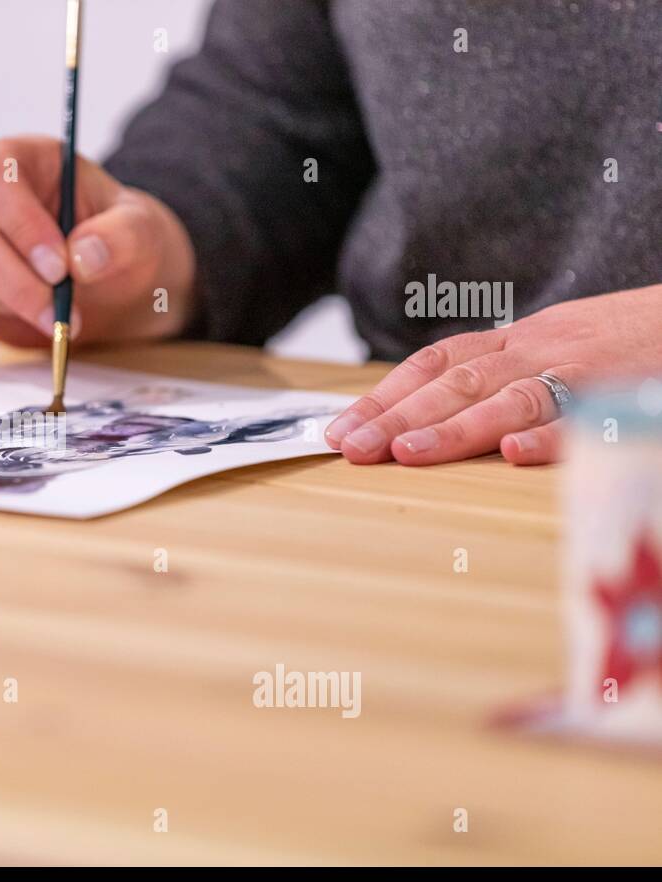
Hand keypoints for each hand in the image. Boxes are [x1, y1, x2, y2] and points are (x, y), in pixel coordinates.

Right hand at [0, 136, 195, 346]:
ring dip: (4, 304)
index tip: (60, 267)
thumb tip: (84, 256)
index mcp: (20, 160)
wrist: (112, 283)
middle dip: (14, 282)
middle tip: (59, 313)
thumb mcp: (144, 230)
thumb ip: (124, 235)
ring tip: (50, 313)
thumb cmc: (119, 242)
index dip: (20, 225)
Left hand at [324, 284, 661, 465]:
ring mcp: (585, 372)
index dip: (385, 395)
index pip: (436, 363)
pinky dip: (553, 435)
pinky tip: (517, 454)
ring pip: (511, 398)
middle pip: (458, 382)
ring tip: (407, 453)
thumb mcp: (555, 348)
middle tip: (351, 449)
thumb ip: (502, 377)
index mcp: (517, 341)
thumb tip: (432, 414)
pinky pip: (589, 417)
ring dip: (456, 428)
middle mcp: (540, 350)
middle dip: (397, 416)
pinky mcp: (628, 396)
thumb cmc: (626, 342)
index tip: (340, 428)